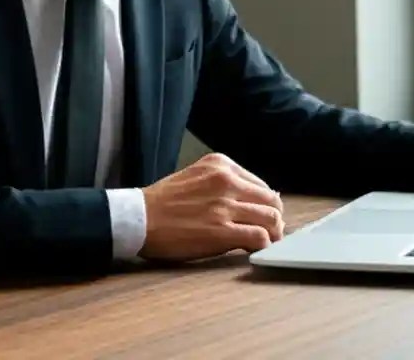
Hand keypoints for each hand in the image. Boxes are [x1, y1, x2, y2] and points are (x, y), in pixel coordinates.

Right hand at [139, 153, 285, 260]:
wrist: (139, 218)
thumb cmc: (162, 201)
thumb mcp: (196, 176)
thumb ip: (223, 183)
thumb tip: (254, 200)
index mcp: (221, 165)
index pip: (261, 184)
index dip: (265, 203)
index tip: (263, 215)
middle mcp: (226, 181)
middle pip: (271, 200)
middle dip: (274, 218)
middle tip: (271, 232)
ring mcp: (225, 206)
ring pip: (271, 218)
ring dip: (273, 233)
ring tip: (266, 242)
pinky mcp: (221, 231)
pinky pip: (259, 237)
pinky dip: (263, 245)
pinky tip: (255, 249)